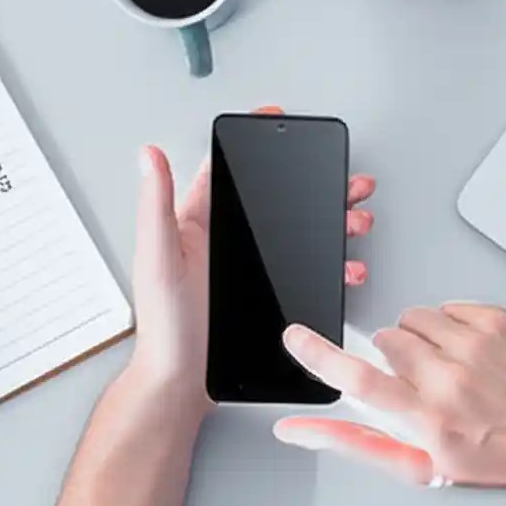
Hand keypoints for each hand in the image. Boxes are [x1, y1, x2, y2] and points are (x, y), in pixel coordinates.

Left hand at [124, 106, 377, 423]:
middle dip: (317, 187)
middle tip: (346, 180)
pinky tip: (347, 267)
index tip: (275, 121)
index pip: (225, 170)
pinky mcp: (268, 298)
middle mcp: (225, 243)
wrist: (181, 384)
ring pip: (301, 235)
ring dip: (334, 223)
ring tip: (356, 220)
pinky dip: (333, 267)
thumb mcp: (158, 258)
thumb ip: (156, 205)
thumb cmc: (163, 327)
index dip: (251, 144)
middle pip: (276, 201)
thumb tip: (149, 154)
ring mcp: (248, 271)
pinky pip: (307, 273)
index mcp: (196, 224)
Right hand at [273, 304, 505, 494]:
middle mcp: (451, 378)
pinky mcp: (500, 320)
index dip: (317, 355)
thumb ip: (358, 441)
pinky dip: (455, 327)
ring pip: (416, 319)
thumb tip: (301, 431)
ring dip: (424, 339)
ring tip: (453, 368)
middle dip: (397, 358)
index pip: (355, 378)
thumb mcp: (426, 465)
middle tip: (426, 384)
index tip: (296, 338)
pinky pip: (450, 308)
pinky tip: (476, 355)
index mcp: (428, 419)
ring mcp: (478, 344)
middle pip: (388, 341)